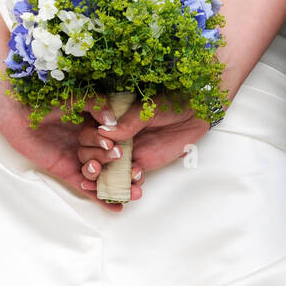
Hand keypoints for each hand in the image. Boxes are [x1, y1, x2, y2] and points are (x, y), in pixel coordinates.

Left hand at [0, 91, 136, 211]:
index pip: (117, 139)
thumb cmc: (46, 98)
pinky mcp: (64, 169)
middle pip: (111, 160)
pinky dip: (99, 196)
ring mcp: (76, 157)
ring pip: (100, 175)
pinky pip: (84, 185)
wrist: (18, 109)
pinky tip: (115, 206)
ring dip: (117, 185)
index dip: (129, 149)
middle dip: (125, 170)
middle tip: (134, 174)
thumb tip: (112, 122)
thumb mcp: (78, 97)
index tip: (138, 156)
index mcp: (94, 124)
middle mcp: (87, 142)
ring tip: (131, 193)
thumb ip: (97, 106)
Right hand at [82, 96, 210, 176]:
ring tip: (115, 182)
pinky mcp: (141, 162)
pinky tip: (136, 179)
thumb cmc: (171, 103)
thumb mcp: (148, 108)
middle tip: (108, 163)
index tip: (105, 144)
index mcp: (112, 118)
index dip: (91, 140)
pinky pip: (129, 176)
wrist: (195, 113)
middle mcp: (116, 136)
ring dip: (108, 177)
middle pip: (93, 154)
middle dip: (96, 162)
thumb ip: (129, 121)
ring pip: (108, 169)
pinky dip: (129, 181)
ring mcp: (127, 151)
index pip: (90, 132)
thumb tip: (106, 132)